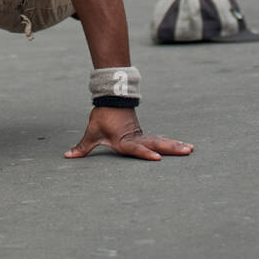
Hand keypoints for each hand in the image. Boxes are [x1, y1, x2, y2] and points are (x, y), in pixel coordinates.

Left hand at [65, 107, 192, 161]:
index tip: (157, 158)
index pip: (136, 148)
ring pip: (162, 141)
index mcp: (124, 140)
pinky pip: (161, 140)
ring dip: (176, 145)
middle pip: (156, 144)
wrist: (112, 100)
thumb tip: (67, 156)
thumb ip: (82, 147)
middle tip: (186, 151)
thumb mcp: (91, 132)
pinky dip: (173, 143)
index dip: (145, 153)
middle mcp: (136, 138)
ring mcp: (143, 136)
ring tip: (191, 149)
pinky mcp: (145, 135)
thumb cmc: (102, 118)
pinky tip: (184, 147)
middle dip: (171, 148)